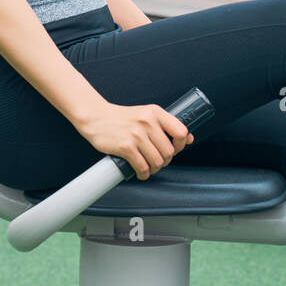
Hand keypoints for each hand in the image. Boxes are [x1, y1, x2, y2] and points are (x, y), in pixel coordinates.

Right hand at [77, 102, 193, 179]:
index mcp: (155, 112)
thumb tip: (189, 138)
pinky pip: (143, 167)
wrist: (96, 117)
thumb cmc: (121, 118)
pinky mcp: (126, 147)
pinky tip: (141, 171)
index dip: (181, 144)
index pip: (180, 131)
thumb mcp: (145, 114)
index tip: (175, 148)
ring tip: (149, 167)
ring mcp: (137, 135)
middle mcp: (148, 122)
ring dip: (154, 169)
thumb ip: (165, 125)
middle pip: (169, 151)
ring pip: (157, 161)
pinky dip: (144, 174)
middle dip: (165, 160)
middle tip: (157, 160)